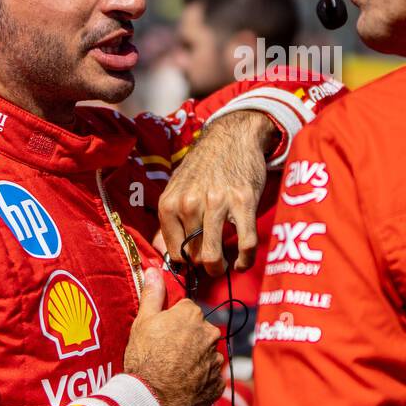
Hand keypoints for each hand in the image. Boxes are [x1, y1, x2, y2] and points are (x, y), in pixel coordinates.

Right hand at [124, 267, 223, 405]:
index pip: (185, 310)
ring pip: (205, 354)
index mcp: (192, 314)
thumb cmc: (145, 359)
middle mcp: (210, 333)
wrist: (152, 401)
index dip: (171, 321)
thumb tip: (154, 270)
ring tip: (173, 373)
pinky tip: (182, 386)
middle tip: (165, 354)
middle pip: (198, 331)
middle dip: (186, 339)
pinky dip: (199, 380)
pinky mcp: (218, 383)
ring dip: (194, 360)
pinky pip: (209, 376)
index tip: (161, 334)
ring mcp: (216, 359)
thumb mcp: (142, 322)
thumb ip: (152, 294)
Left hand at [157, 110, 275, 277]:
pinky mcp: (244, 202)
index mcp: (170, 203)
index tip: (196, 262)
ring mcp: (217, 203)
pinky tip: (241, 262)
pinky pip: (245, 244)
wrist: (232, 137)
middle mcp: (190, 203)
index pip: (174, 252)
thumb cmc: (203, 167)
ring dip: (220, 268)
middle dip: (203, 266)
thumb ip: (168, 221)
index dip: (186, 263)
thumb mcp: (177, 189)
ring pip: (213, 255)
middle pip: (194, 256)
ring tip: (224, 266)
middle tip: (211, 263)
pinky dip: (245, 260)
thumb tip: (160, 252)